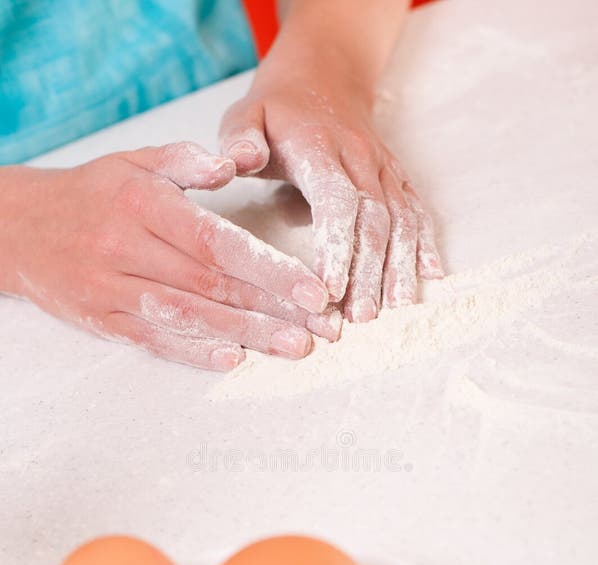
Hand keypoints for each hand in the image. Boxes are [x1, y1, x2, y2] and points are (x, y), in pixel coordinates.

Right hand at [0, 142, 338, 370]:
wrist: (18, 229)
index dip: (271, 271)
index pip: (219, 243)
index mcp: (144, 205)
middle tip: (324, 331)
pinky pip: (154, 340)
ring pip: (191, 317)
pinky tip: (234, 361)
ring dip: (248, 336)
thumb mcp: (133, 161)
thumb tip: (234, 165)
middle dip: (276, 311)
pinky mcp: (102, 320)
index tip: (315, 292)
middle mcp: (129, 249)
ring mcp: (113, 290)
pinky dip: (195, 353)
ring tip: (295, 348)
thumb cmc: (91, 193)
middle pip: (214, 286)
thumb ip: (185, 162)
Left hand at [220, 77, 443, 322]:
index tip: (330, 290)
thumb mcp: (245, 114)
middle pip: (374, 219)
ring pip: (401, 219)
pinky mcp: (396, 174)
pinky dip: (425, 242)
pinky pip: (416, 209)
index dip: (338, 246)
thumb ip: (239, 139)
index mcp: (320, 147)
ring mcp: (383, 167)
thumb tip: (238, 162)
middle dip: (370, 271)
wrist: (324, 71)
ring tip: (398, 305)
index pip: (337, 201)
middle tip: (361, 317)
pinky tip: (431, 274)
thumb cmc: (275, 109)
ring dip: (401, 265)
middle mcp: (360, 157)